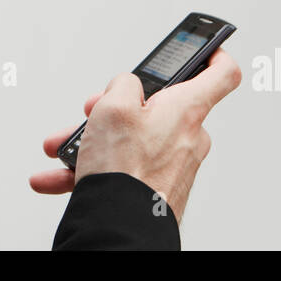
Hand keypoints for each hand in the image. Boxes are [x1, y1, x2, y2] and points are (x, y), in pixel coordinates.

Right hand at [28, 49, 241, 222]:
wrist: (120, 231)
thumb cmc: (125, 172)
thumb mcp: (112, 106)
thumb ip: (122, 84)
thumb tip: (126, 87)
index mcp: (186, 110)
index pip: (221, 74)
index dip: (214, 55)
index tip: (207, 49)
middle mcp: (187, 137)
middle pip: (156, 108)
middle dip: (114, 109)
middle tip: (91, 112)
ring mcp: (174, 166)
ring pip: (131, 141)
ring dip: (94, 142)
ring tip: (62, 148)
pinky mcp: (158, 189)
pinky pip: (125, 169)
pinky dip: (93, 170)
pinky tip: (59, 175)